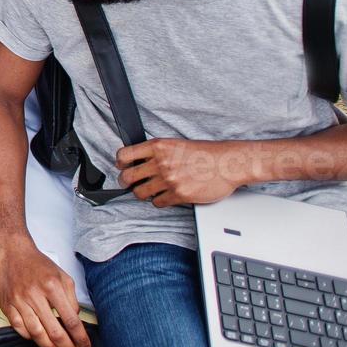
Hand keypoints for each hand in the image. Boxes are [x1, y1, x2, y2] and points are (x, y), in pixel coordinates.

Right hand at [0, 234, 89, 346]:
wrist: (13, 253)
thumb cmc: (37, 264)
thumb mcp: (62, 276)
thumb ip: (71, 298)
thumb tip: (74, 320)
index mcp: (52, 286)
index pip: (70, 320)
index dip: (80, 337)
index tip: (85, 346)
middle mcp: (34, 295)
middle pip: (54, 331)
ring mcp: (19, 301)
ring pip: (36, 334)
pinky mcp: (7, 305)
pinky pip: (19, 328)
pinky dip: (30, 338)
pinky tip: (38, 340)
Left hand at [117, 138, 245, 207]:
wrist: (227, 163)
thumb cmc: (205, 153)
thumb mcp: (175, 144)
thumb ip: (156, 151)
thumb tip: (138, 160)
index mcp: (158, 147)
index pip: (124, 155)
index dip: (120, 163)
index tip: (122, 167)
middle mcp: (160, 163)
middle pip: (127, 177)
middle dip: (125, 182)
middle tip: (128, 183)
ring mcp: (169, 180)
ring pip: (140, 193)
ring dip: (142, 193)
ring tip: (148, 190)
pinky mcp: (179, 194)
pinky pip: (157, 203)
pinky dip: (158, 201)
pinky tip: (164, 196)